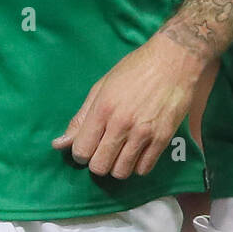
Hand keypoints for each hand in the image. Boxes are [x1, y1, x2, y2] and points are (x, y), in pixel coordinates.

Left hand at [53, 31, 209, 179]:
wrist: (174, 60)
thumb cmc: (135, 69)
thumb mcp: (102, 87)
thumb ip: (81, 117)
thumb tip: (58, 144)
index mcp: (103, 109)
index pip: (81, 151)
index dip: (81, 153)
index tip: (87, 146)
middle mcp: (122, 124)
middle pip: (100, 166)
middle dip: (97, 162)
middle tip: (104, 150)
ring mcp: (144, 133)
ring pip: (121, 172)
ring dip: (117, 166)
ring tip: (121, 152)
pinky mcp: (163, 138)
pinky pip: (144, 169)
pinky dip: (137, 166)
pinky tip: (137, 153)